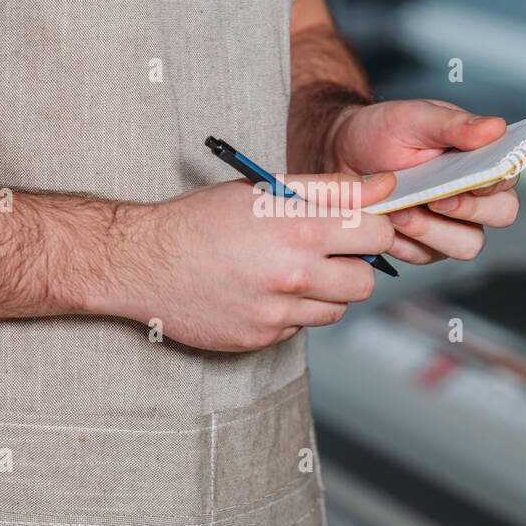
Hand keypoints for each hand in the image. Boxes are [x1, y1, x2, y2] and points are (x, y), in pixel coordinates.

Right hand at [113, 172, 397, 351]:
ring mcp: (278, 313)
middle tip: (325, 252)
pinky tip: (261, 292)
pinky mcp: (261, 339)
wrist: (142, 262)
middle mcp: (293, 275)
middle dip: (352, 265)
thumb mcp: (264, 189)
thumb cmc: (201, 219)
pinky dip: (290, 313)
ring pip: (336, 309)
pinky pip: (300, 328)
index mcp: (298, 229)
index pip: (378, 235)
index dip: (372, 229)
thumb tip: (383, 186)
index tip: (357, 228)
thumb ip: (331, 189)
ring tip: (287, 271)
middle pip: (365, 281)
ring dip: (323, 292)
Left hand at [329, 99, 519, 264]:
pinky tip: (388, 221)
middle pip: (501, 215)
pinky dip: (405, 242)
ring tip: (399, 211)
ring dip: (433, 231)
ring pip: (467, 245)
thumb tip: (495, 127)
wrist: (344, 153)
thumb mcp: (416, 117)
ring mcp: (454, 224)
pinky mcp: (428, 246)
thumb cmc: (385, 132)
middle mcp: (476, 194)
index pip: (508, 176)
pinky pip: (427, 257)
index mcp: (482, 158)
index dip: (493, 183)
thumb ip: (455, 125)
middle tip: (433, 199)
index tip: (469, 181)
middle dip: (467, 211)